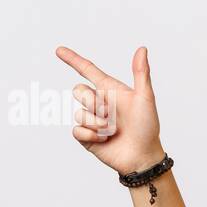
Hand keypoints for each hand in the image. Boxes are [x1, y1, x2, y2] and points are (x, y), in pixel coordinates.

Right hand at [56, 44, 164, 173]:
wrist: (143, 156)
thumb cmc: (147, 127)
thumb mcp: (145, 98)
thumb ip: (141, 73)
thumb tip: (142, 49)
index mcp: (110, 90)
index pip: (88, 71)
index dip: (73, 60)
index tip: (59, 50)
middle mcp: (99, 103)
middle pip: (78, 90)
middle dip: (93, 101)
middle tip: (111, 114)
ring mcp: (91, 120)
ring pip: (79, 113)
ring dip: (97, 123)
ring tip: (113, 131)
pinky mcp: (86, 136)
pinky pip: (76, 130)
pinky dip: (91, 135)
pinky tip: (105, 140)